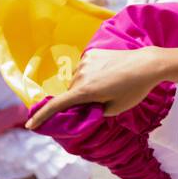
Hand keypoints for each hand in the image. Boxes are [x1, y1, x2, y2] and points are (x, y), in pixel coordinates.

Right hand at [26, 46, 166, 127]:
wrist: (147, 65)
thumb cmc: (133, 90)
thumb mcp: (114, 108)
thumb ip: (94, 111)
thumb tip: (83, 109)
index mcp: (85, 91)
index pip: (57, 106)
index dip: (42, 117)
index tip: (30, 125)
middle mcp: (80, 75)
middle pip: (70, 93)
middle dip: (78, 101)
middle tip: (97, 103)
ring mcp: (85, 62)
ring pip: (77, 81)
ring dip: (84, 87)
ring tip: (108, 87)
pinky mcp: (91, 53)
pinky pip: (84, 68)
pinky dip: (90, 75)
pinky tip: (108, 75)